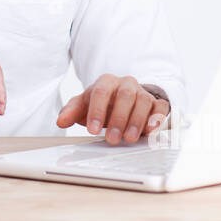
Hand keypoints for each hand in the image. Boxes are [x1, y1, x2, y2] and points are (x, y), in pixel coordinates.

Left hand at [56, 74, 170, 143]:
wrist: (121, 99)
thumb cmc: (102, 103)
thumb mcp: (83, 105)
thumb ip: (70, 112)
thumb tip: (60, 121)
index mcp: (106, 82)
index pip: (101, 92)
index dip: (96, 111)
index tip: (92, 130)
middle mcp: (126, 84)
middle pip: (124, 96)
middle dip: (118, 118)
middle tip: (112, 139)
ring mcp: (142, 92)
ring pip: (143, 101)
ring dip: (136, 121)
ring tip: (129, 138)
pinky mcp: (156, 103)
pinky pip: (160, 107)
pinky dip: (157, 117)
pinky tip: (152, 129)